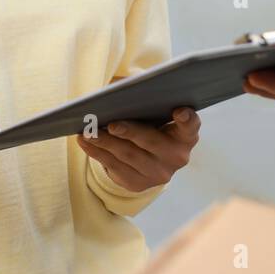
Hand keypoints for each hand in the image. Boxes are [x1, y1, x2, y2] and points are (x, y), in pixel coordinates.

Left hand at [77, 107, 200, 191]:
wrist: (148, 159)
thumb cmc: (151, 124)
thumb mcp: (154, 113)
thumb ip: (144, 100)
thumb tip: (115, 89)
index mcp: (185, 136)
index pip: (190, 127)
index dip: (187, 119)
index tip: (180, 110)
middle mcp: (176, 157)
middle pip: (151, 142)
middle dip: (130, 132)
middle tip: (112, 124)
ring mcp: (158, 173)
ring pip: (128, 155)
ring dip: (105, 142)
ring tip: (88, 130)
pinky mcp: (138, 184)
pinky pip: (114, 167)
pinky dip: (96, 152)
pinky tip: (84, 141)